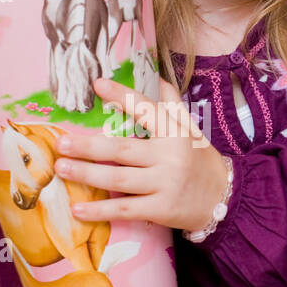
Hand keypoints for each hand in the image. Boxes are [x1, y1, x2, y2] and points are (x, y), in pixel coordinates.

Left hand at [52, 76, 229, 232]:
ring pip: (118, 179)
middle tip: (61, 142)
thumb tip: (159, 76)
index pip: (146, 110)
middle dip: (88, 146)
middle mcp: (169, 157)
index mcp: (175, 133)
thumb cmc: (201, 161)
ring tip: (61, 168)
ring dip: (86, 174)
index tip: (97, 84)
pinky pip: (125, 209)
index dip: (122, 96)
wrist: (225, 200)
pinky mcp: (160, 210)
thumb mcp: (191, 131)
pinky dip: (100, 210)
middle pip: (122, 149)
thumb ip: (172, 106)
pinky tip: (78, 209)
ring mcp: (164, 184)